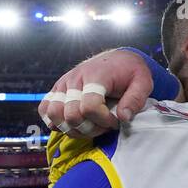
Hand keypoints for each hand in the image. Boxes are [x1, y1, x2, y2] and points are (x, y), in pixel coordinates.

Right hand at [38, 49, 152, 138]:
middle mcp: (75, 79)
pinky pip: (44, 109)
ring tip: (90, 126)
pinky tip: (74, 123)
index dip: (103, 120)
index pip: (89, 106)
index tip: (116, 121)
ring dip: (73, 128)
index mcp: (96, 76)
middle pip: (71, 115)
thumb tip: (123, 118)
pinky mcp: (56, 90)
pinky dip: (55, 121)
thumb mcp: (143, 82)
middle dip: (90, 128)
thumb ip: (136, 99)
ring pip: (54, 115)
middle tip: (104, 125)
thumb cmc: (130, 72)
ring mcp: (63, 84)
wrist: (116, 59)